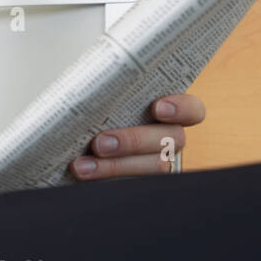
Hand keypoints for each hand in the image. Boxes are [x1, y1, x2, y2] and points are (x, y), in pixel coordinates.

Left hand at [69, 93, 205, 180]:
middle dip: (134, 141)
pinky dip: (106, 181)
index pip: (192, 110)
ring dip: (115, 167)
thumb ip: (103, 88)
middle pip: (171, 140)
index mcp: (165, 113)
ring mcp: (157, 163)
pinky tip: (84, 177)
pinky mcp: (139, 183)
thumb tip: (90, 74)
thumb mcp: (97, 97)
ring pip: (154, 167)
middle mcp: (167, 139)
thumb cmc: (89, 115)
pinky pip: (133, 186)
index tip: (157, 108)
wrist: (68, 146)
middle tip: (100, 142)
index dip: (182, 108)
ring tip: (82, 166)